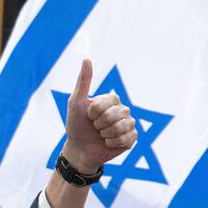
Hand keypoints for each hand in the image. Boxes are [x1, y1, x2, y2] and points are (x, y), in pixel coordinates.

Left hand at [58, 58, 136, 173]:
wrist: (79, 149)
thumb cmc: (76, 125)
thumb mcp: (75, 102)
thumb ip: (83, 81)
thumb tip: (87, 59)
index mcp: (112, 99)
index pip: (107, 101)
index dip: (93, 112)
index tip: (88, 116)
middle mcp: (123, 110)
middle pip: (114, 115)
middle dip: (99, 124)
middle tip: (95, 127)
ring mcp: (129, 124)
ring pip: (121, 127)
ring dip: (105, 134)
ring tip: (101, 135)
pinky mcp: (131, 139)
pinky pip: (126, 139)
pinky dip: (112, 143)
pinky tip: (108, 143)